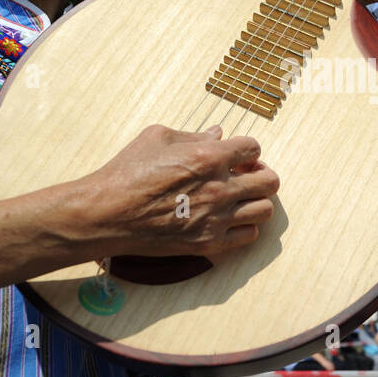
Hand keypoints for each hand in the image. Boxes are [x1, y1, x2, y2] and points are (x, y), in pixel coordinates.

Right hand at [70, 124, 279, 258]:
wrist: (107, 214)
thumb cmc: (127, 171)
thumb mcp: (157, 137)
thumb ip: (193, 134)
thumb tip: (219, 134)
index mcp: (208, 156)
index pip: (254, 147)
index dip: (247, 149)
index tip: (237, 155)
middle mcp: (219, 188)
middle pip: (270, 181)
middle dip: (261, 174)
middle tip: (246, 175)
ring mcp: (216, 218)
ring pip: (265, 210)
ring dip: (256, 201)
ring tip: (240, 198)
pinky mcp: (209, 243)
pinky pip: (249, 235)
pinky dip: (245, 226)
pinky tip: (229, 219)